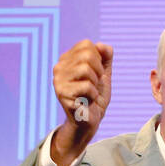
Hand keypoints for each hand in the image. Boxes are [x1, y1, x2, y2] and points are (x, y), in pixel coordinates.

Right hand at [51, 39, 112, 165]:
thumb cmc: (95, 97)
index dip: (98, 58)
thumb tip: (102, 45)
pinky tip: (87, 101)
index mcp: (67, 59)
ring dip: (95, 83)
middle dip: (98, 71)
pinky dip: (93, 95)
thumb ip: (105, 57)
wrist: (90, 120)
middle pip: (87, 54)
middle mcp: (59, 67)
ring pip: (86, 68)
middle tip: (94, 84)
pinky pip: (86, 86)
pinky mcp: (62, 93)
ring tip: (90, 92)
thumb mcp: (104, 74)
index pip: (86, 45)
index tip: (96, 73)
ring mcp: (58, 80)